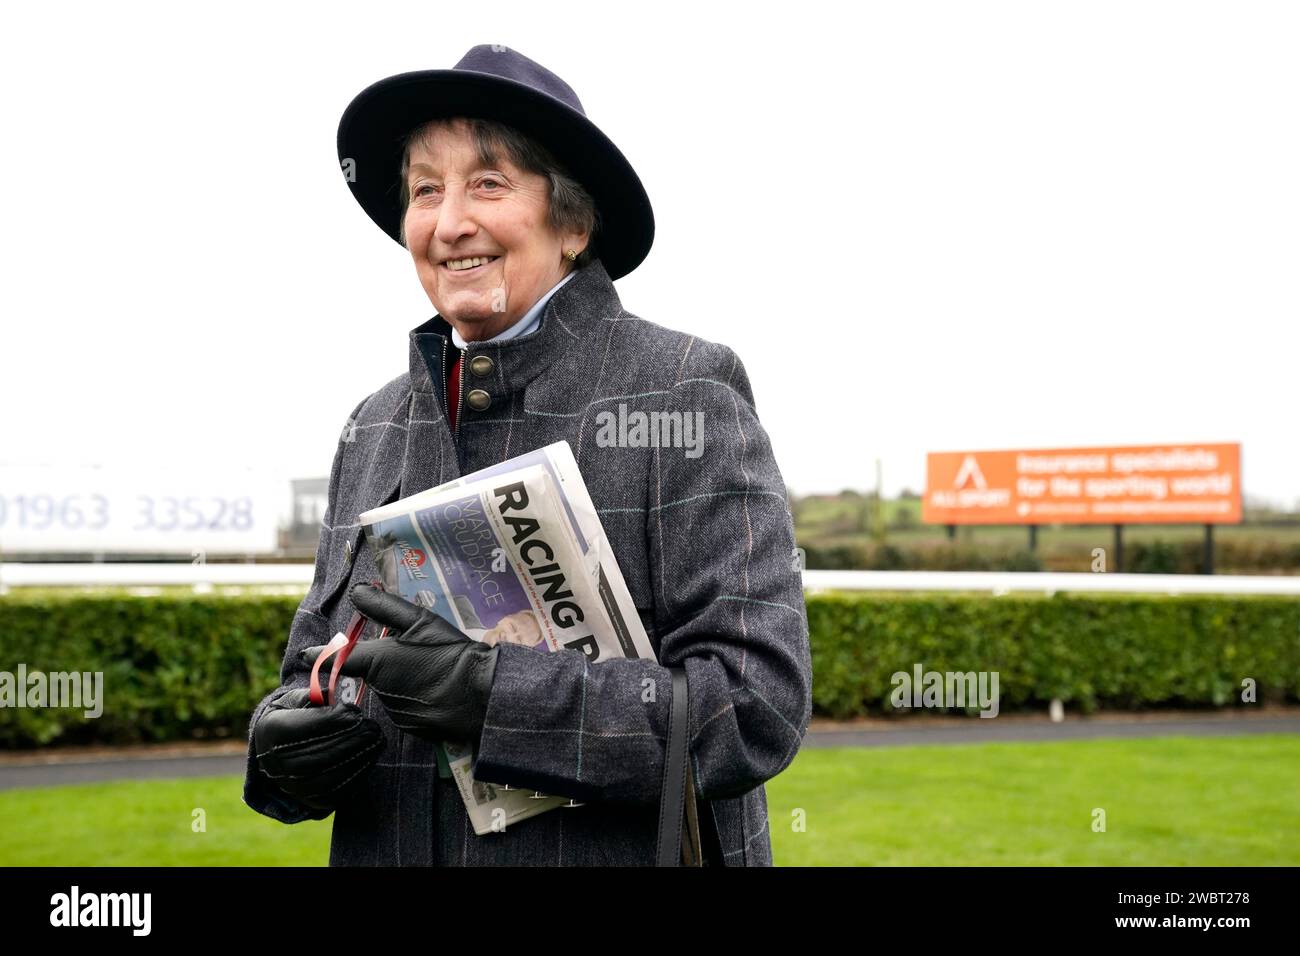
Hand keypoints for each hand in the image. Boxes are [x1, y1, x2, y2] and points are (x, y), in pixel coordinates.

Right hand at [253, 688, 382, 811]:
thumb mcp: (294, 700)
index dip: (334, 720)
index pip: (305, 728)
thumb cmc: (292, 717)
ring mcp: (293, 786)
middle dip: (352, 740)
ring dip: (359, 758)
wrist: (277, 752)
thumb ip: (312, 696)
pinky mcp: (311, 801)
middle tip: (373, 728)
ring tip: (377, 741)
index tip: (356, 712)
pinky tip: (371, 757)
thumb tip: (331, 696)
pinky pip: (338, 792)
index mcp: (272, 732)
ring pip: (330, 776)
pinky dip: (357, 775)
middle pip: (321, 753)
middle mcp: (278, 763)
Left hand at [303, 582, 499, 743]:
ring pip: (391, 691)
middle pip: (373, 674)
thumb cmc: (448, 653)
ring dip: (404, 682)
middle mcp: (379, 690)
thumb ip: (385, 607)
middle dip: (386, 665)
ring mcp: (394, 712)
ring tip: (433, 672)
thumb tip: (356, 591)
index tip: (304, 656)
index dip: (319, 656)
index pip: (338, 658)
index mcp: (376, 663)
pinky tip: (438, 690)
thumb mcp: (420, 621)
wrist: (479, 695)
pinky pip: (407, 709)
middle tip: (417, 655)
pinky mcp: (412, 727)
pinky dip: (417, 699)